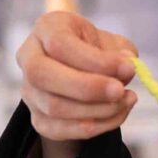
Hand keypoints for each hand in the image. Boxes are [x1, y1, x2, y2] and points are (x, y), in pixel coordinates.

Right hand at [16, 11, 138, 143]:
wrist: (82, 71)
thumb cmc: (96, 50)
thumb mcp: (111, 42)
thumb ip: (120, 53)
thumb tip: (126, 68)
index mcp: (47, 28)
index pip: (60, 44)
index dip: (95, 60)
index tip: (128, 68)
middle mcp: (29, 58)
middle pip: (43, 75)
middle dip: (87, 88)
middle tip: (120, 91)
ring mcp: (30, 91)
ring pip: (53, 107)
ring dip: (96, 109)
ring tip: (126, 101)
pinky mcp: (37, 119)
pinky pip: (61, 130)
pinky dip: (95, 126)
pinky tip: (117, 114)